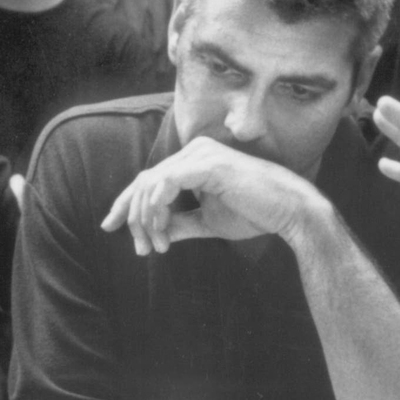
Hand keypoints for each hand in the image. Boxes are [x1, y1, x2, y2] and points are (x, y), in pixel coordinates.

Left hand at [102, 137, 327, 254]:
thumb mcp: (208, 222)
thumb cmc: (255, 214)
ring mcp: (201, 154)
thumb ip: (180, 223)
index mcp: (194, 161)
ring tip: (156, 245)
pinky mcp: (208, 163)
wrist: (289, 212)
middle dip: (134, 217)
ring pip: (152, 183)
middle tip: (141, 249)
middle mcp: (195, 150)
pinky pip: (167, 182)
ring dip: (147, 218)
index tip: (110, 227)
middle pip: (145, 181)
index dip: (126, 203)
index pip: (150, 179)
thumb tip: (157, 231)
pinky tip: (161, 229)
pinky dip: (158, 208)